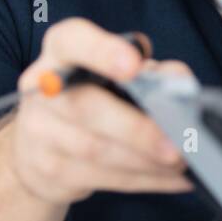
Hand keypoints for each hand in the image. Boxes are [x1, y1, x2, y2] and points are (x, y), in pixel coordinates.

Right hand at [0, 18, 192, 220]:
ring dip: (146, 161)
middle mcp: (43, 88)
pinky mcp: (48, 170)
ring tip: (182, 163)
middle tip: (176, 146)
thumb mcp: (120, 72)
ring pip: (96, 150)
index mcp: (62, 50)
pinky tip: (174, 179)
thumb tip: (179, 85)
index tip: (133, 66)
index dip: (102, 52)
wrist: (40, 144)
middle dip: (136, 130)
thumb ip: (152, 71)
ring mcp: (39, 132)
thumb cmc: (96, 95)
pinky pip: (103, 178)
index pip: (72, 41)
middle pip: (86, 107)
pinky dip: (146, 179)